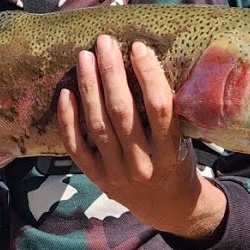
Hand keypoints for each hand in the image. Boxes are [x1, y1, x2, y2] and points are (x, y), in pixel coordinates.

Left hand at [58, 35, 226, 241]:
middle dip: (111, 74)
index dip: (148, 76)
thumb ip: (168, 111)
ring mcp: (117, 173)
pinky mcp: (97, 178)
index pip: (159, 109)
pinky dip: (69, 120)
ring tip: (85, 57)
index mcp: (170, 152)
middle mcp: (142, 164)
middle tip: (104, 43)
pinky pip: (77, 147)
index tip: (139, 47)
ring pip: (98, 125)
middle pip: (122, 112)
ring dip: (89, 88)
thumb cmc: (177, 161)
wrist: (168, 206)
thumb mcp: (184, 139)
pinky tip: (66, 93)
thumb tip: (146, 60)